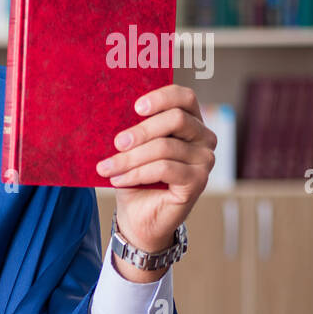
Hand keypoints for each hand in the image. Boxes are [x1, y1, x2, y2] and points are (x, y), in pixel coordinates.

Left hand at [95, 84, 215, 281]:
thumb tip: (110, 112)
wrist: (138, 217)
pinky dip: (137, 173)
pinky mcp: (198, 181)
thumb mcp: (131, 149)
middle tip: (116, 143)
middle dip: (141, 130)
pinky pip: (165, 169)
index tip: (136, 108)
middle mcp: (204, 138)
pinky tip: (118, 180)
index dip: (162, 97)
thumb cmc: (135, 178)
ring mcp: (205, 160)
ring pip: (165, 147)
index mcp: (190, 122)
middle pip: (176, 119)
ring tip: (107, 167)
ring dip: (130, 158)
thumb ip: (131, 130)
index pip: (185, 97)